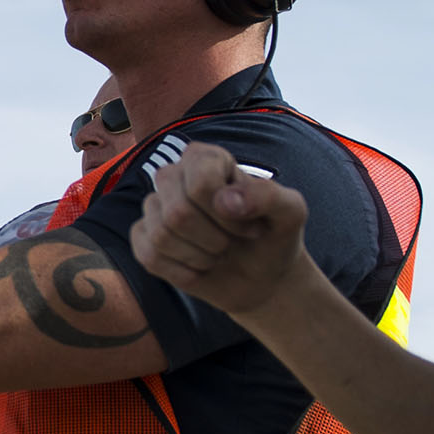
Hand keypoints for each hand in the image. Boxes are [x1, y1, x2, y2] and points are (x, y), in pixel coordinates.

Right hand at [130, 141, 313, 318]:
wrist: (262, 275)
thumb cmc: (274, 236)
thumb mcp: (290, 211)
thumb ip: (268, 195)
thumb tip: (225, 201)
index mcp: (206, 159)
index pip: (200, 182)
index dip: (228, 215)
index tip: (251, 224)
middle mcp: (174, 175)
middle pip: (178, 212)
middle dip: (214, 239)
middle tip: (233, 242)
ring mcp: (154, 207)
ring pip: (162, 235)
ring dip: (201, 256)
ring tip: (218, 254)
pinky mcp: (143, 237)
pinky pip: (149, 256)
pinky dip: (182, 272)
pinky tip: (199, 268)